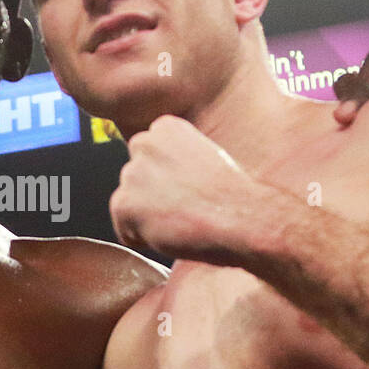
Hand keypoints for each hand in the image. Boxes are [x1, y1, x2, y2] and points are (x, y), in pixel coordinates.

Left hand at [110, 116, 258, 264]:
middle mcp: (143, 143)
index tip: (190, 189)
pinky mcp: (124, 204)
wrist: (244, 218)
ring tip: (182, 221)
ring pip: (129, 207)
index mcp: (165, 127)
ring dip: (149, 220)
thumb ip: (175, 162)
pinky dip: (145, 241)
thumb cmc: (233, 196)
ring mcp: (131, 173)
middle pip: (135, 182)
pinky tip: (173, 234)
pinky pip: (126, 232)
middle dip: (152, 198)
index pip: (147, 159)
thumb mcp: (204, 159)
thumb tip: (160, 182)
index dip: (167, 182)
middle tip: (185, 208)